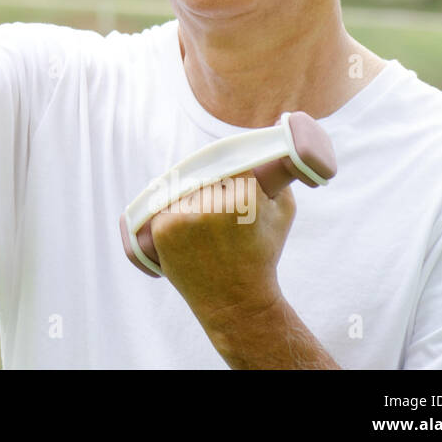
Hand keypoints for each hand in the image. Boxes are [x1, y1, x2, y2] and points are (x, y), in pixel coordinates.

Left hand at [148, 171, 294, 320]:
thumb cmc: (262, 252)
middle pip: (202, 169)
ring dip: (186, 192)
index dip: (230, 162)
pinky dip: (168, 208)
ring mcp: (184, 215)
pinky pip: (159, 204)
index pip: (230, 156)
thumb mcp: (282, 210)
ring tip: (199, 214)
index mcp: (245, 193)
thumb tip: (268, 141)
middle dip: (207, 178)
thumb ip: (277, 171)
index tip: (229, 170)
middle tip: (212, 192)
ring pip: (179, 185)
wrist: (237, 301)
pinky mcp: (162, 229)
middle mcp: (212, 202)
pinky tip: (179, 219)